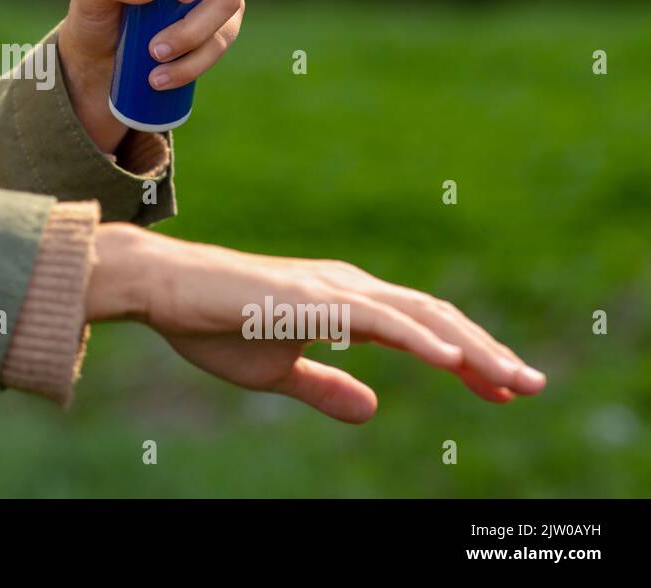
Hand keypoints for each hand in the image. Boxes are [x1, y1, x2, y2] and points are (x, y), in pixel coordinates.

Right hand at [86, 223, 546, 422]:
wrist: (164, 289)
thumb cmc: (211, 324)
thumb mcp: (277, 371)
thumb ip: (325, 386)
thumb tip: (373, 408)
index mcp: (342, 302)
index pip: (419, 328)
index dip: (465, 358)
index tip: (502, 389)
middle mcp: (348, 287)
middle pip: (434, 317)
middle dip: (486, 352)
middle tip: (532, 385)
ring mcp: (332, 288)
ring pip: (419, 314)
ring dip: (470, 346)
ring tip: (512, 377)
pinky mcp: (312, 296)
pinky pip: (379, 318)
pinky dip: (421, 337)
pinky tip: (451, 358)